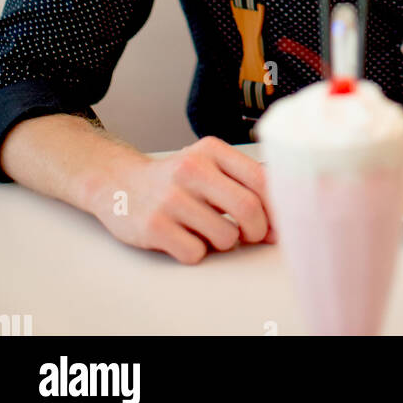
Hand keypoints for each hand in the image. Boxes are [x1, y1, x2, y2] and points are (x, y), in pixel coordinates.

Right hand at [85, 135, 277, 263]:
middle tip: (250, 236)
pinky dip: (197, 252)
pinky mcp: (154, 227)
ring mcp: (171, 198)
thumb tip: (282, 209)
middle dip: (257, 231)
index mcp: (211, 150)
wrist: (121, 184)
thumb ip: (243, 179)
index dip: (276, 208)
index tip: (277, 224)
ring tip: (210, 232)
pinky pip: (196, 253)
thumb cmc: (176, 179)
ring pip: (225, 236)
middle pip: (248, 209)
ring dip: (224, 243)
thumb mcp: (209, 163)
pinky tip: (186, 238)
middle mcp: (191, 169)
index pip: (261, 179)